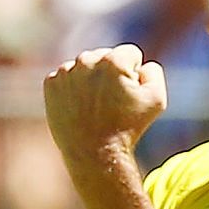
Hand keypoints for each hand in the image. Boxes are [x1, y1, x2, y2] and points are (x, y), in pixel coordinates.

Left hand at [43, 46, 167, 164]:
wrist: (94, 154)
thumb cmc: (128, 128)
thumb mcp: (157, 100)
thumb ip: (153, 72)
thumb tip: (140, 64)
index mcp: (114, 60)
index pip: (130, 54)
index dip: (134, 75)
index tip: (128, 96)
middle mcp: (87, 60)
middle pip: (105, 57)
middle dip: (110, 74)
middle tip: (111, 103)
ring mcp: (66, 72)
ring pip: (85, 66)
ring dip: (91, 80)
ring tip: (95, 107)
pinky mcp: (51, 84)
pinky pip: (67, 77)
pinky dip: (72, 89)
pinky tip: (79, 108)